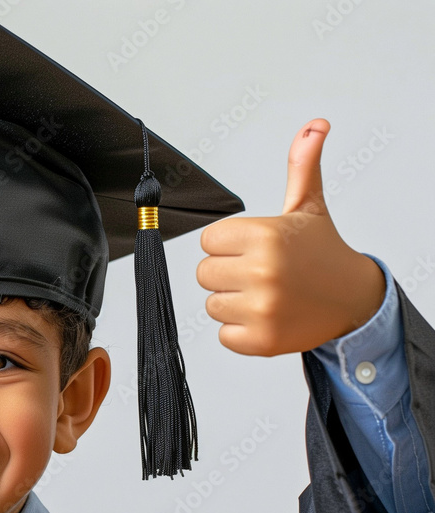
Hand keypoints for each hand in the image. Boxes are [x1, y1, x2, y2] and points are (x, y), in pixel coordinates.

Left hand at [197, 118, 385, 355]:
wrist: (354, 300)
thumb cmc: (322, 252)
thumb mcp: (308, 207)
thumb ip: (302, 166)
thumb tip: (315, 126)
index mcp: (266, 236)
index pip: (208, 241)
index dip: (227, 244)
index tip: (253, 248)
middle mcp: (263, 271)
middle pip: (204, 273)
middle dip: (227, 272)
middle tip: (260, 273)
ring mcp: (262, 308)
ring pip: (211, 304)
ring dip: (232, 302)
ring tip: (266, 294)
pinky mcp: (261, 340)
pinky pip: (223, 335)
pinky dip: (240, 332)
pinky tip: (267, 317)